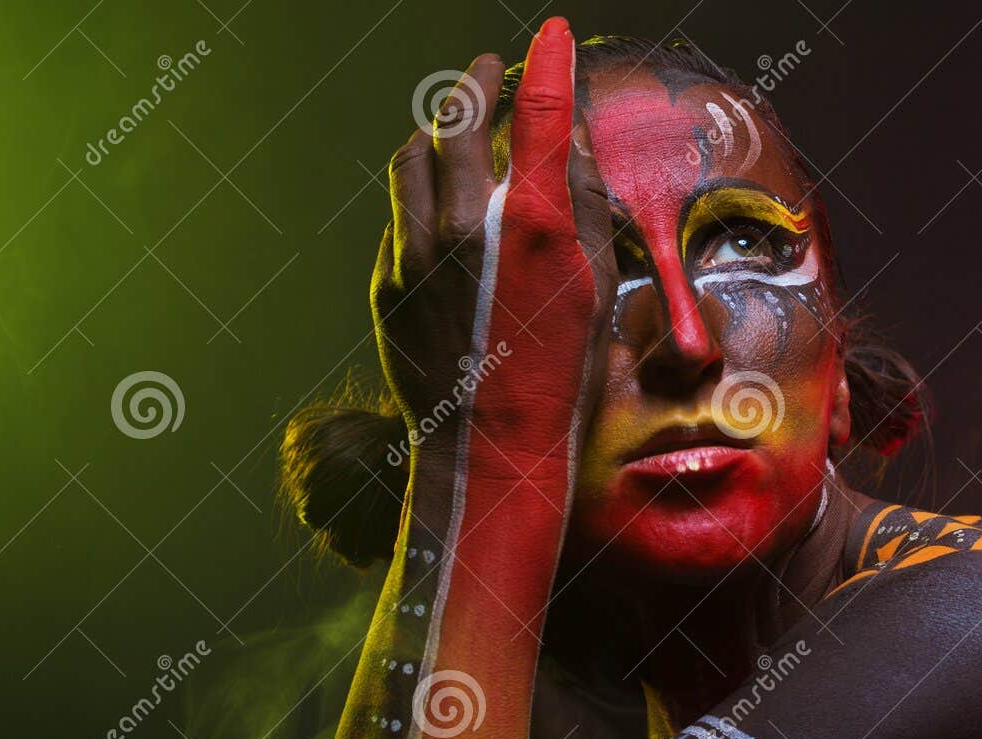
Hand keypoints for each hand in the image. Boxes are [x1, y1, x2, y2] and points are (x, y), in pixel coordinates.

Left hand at [371, 18, 615, 480]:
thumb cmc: (561, 378)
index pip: (539, 112)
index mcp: (532, 225)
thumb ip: (584, 207)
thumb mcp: (594, 289)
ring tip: (455, 126)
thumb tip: (569, 145)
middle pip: (460, 117)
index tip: (547, 36)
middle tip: (488, 73)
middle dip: (476, 84)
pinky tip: (441, 207)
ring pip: (413, 158)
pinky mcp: (387, 283)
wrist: (491, 453)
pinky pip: (398, 215)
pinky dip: (421, 193)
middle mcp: (466, 226)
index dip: (545, 63)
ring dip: (436, 130)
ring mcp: (416, 253)